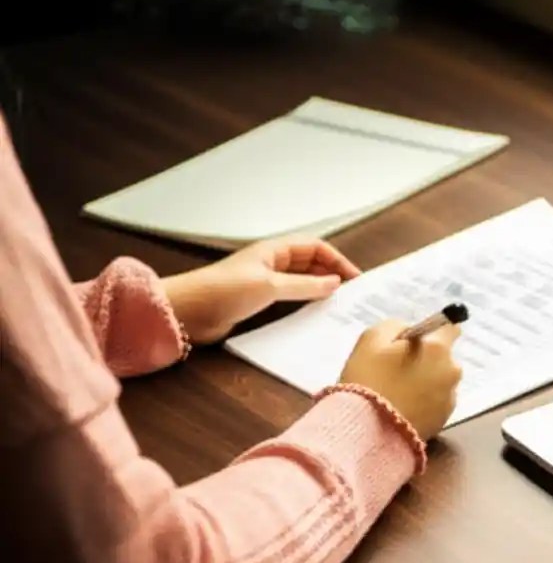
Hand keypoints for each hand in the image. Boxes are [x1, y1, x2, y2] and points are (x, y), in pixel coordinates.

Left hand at [161, 237, 360, 343]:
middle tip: (351, 293)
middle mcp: (271, 263)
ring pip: (301, 282)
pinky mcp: (258, 301)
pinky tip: (313, 314)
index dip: (336, 260)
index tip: (354, 278)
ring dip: (319, 290)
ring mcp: (265, 282)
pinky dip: (305, 304)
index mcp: (273, 251)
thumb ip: (304, 286)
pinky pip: (289, 299)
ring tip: (338, 304)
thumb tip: (333, 283)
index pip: (315, 248)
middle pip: (310, 263)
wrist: (188, 312)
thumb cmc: (223, 291)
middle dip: (331, 274)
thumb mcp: (270, 286)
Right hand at [339, 319, 462, 438]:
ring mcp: (450, 398)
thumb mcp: (372, 339)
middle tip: (398, 369)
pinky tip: (403, 407)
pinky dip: (425, 402)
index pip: (450, 328)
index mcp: (437, 349)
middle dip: (427, 360)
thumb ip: (395, 327)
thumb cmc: (368, 378)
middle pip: (443, 358)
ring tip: (398, 392)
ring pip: (440, 381)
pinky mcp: (444, 421)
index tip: (417, 340)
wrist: (366, 429)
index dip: (434, 332)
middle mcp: (452, 372)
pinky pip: (436, 403)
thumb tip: (409, 330)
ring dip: (427, 382)